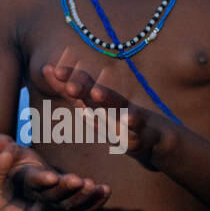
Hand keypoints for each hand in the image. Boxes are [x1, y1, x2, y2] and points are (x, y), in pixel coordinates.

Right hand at [0, 127, 110, 210]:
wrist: (29, 184)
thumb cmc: (18, 165)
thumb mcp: (10, 153)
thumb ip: (2, 147)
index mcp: (27, 184)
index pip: (34, 183)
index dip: (42, 180)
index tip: (53, 176)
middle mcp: (41, 199)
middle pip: (54, 197)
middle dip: (67, 190)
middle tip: (80, 181)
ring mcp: (57, 206)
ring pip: (70, 206)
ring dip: (83, 197)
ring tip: (95, 186)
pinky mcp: (71, 208)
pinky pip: (84, 209)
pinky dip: (95, 201)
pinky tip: (106, 190)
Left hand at [41, 64, 176, 168]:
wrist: (160, 141)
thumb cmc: (125, 125)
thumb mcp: (99, 114)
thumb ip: (81, 99)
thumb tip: (57, 79)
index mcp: (103, 104)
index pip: (82, 88)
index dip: (67, 80)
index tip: (49, 69)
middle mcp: (117, 106)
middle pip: (97, 93)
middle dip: (82, 86)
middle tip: (67, 83)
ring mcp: (133, 118)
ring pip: (120, 108)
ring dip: (108, 99)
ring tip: (95, 93)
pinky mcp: (148, 133)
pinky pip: (140, 130)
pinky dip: (134, 125)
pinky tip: (126, 121)